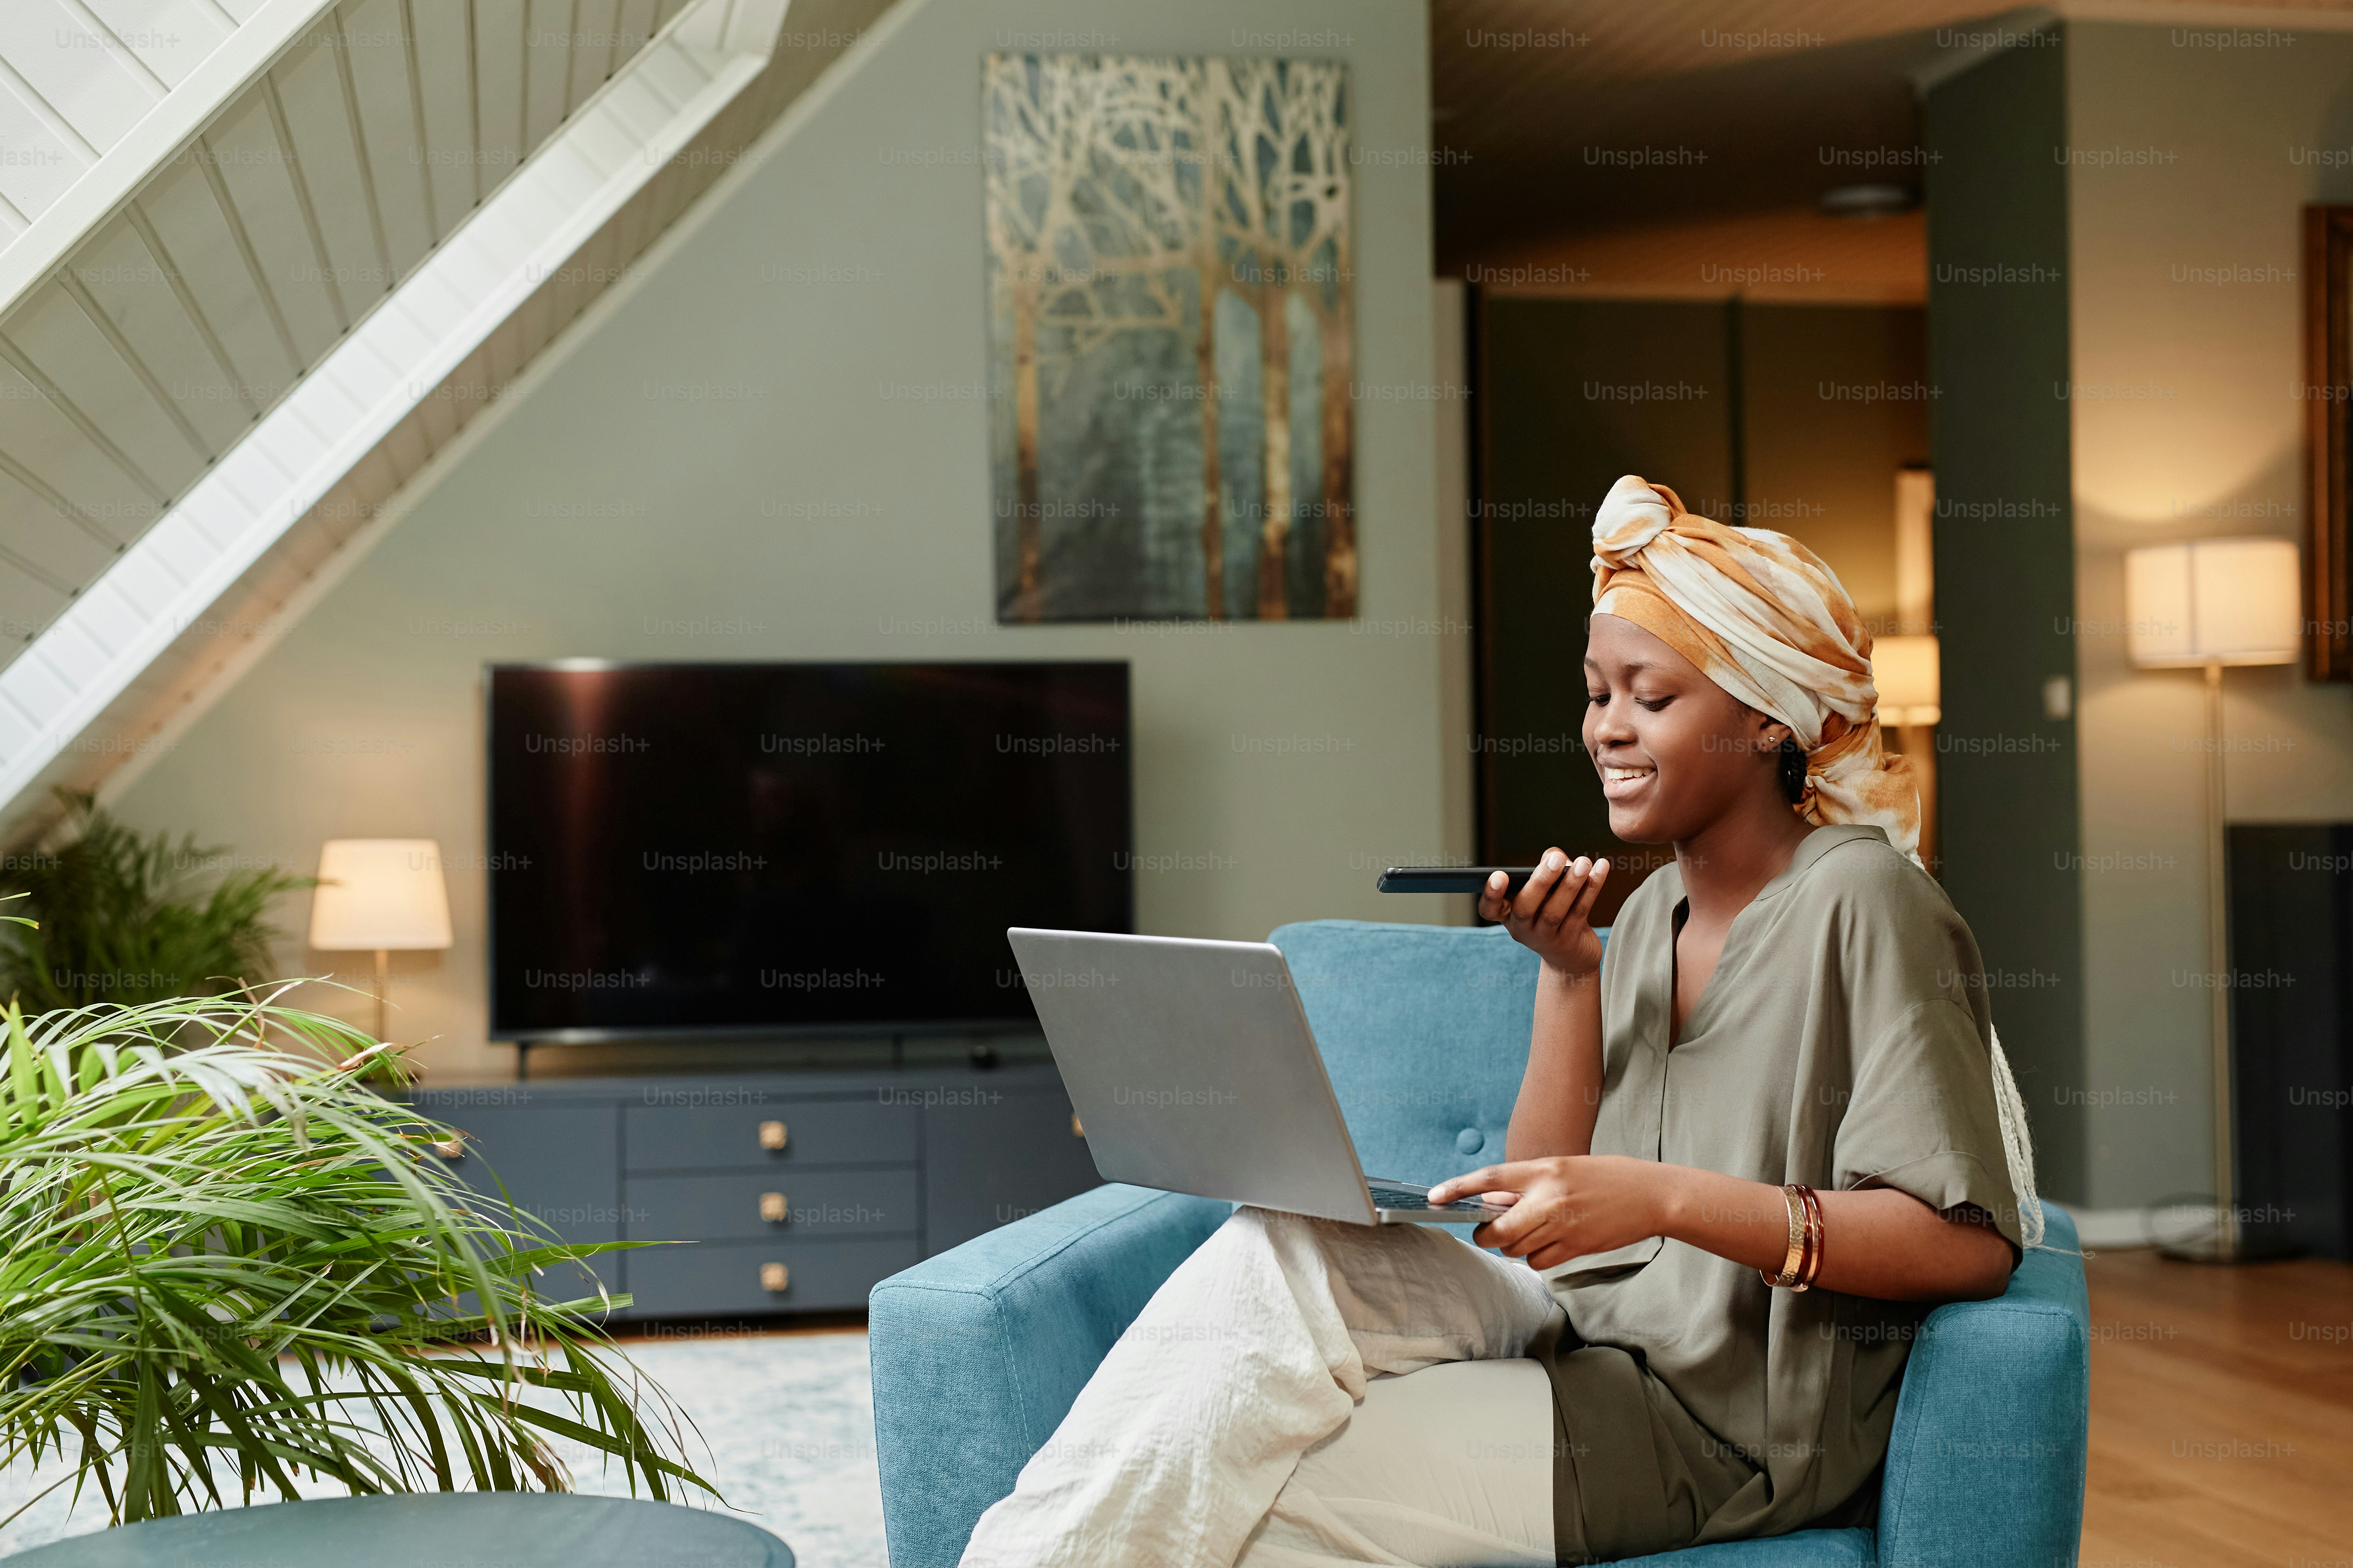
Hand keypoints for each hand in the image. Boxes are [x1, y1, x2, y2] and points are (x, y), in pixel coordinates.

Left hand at [1428, 1156, 1673, 1269]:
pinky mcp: (1575, 1249)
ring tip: (1534, 1230)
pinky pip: (1537, 1262)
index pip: (1489, 1178)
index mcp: (1544, 1171)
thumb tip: (1494, 1203)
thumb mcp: (1565, 1168)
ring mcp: (1562, 1227)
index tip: (1434, 1196)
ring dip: (1514, 1245)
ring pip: (1515, 1249)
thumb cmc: (1608, 1178)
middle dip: (1486, 1234)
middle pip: (1496, 1229)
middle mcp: (1549, 1199)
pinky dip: (1536, 1257)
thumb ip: (1529, 1184)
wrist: (1651, 1196)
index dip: (1457, 1188)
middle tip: (1490, 1230)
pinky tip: (1552, 1242)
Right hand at [1480, 849, 1607, 978]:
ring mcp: (1545, 939)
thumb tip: (1556, 856)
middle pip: (1525, 908)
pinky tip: (1601, 868)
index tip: (1500, 875)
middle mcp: (1522, 929)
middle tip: (1556, 859)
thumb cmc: (1550, 913)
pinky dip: (1591, 888)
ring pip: (1555, 912)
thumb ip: (1545, 868)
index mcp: (1507, 915)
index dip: (1491, 894)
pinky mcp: (1569, 942)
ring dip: (1570, 885)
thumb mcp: (1542, 893)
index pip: (1490, 908)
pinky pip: (1580, 912)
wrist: (1569, 958)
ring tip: (1583, 862)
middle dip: (1540, 881)